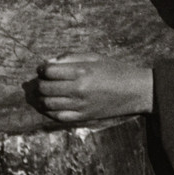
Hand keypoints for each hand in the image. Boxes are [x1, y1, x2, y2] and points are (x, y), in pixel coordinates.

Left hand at [34, 53, 153, 123]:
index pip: (49, 71)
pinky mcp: (83, 117)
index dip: (42, 69)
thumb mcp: (94, 57)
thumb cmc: (115, 70)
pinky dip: (48, 111)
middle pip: (45, 88)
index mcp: (81, 71)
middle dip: (38, 84)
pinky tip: (49, 106)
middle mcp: (79, 89)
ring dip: (40, 98)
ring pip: (48, 104)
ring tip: (42, 94)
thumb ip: (70, 57)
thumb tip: (48, 62)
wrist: (134, 91)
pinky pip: (58, 117)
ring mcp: (80, 105)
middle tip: (41, 81)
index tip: (43, 68)